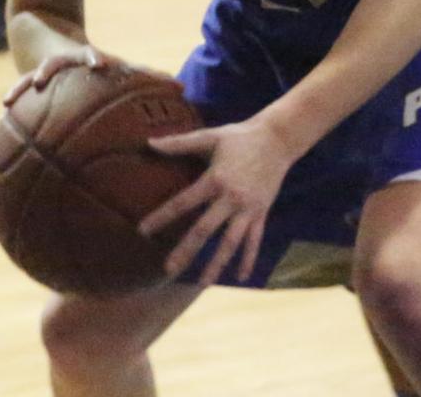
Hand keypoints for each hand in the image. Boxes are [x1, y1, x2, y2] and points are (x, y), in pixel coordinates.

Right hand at [2, 45, 133, 108]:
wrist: (47, 32)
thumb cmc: (91, 62)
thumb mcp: (115, 67)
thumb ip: (145, 78)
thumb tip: (182, 88)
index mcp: (94, 60)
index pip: (102, 58)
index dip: (104, 61)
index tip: (102, 64)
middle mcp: (72, 59)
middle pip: (72, 57)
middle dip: (75, 62)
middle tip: (80, 67)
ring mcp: (52, 64)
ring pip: (44, 67)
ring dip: (39, 74)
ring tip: (33, 83)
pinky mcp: (32, 72)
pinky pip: (21, 84)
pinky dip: (15, 92)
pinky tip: (6, 104)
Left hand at [139, 116, 294, 286]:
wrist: (278, 139)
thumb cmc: (239, 136)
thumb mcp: (210, 136)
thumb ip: (179, 142)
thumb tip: (150, 143)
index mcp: (215, 179)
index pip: (183, 202)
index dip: (162, 216)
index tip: (143, 231)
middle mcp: (231, 198)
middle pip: (204, 230)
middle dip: (186, 250)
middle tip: (168, 269)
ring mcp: (248, 208)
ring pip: (230, 243)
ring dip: (216, 264)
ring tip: (203, 284)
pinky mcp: (261, 213)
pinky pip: (254, 241)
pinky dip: (248, 259)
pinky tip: (241, 278)